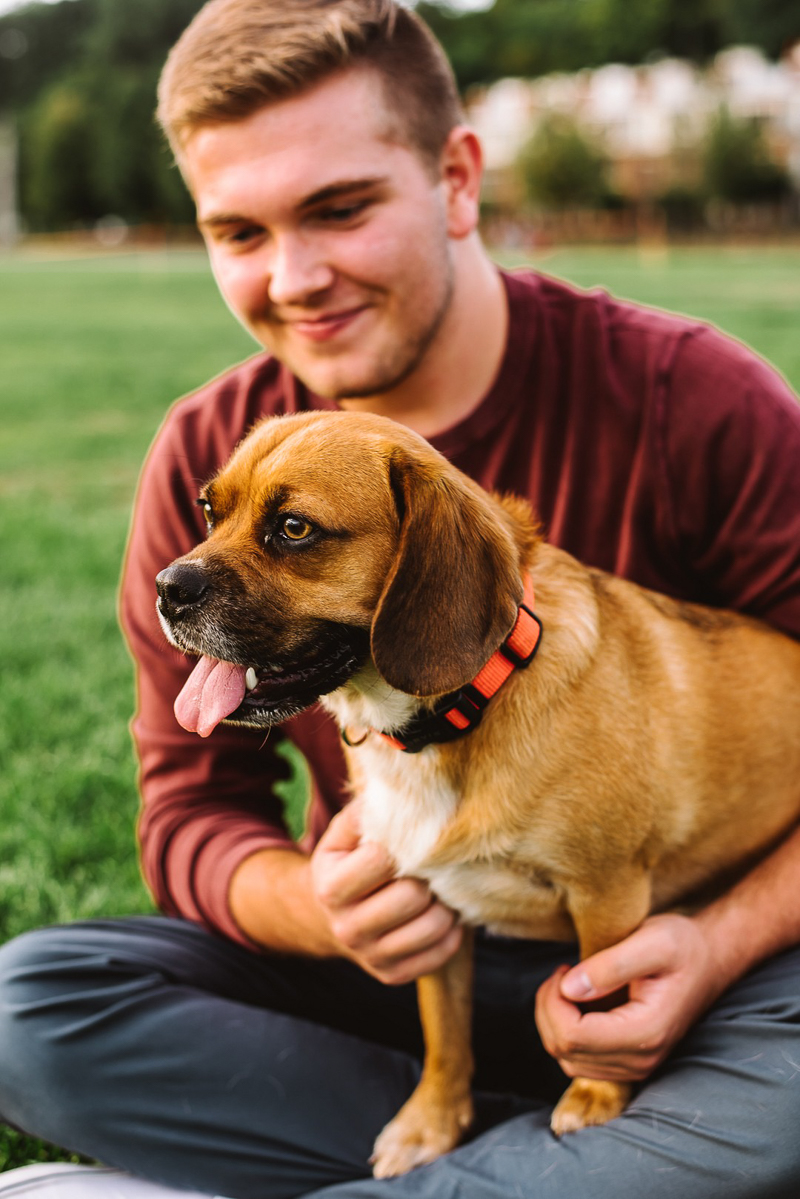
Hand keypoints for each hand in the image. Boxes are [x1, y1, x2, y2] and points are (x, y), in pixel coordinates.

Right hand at [310, 802, 461, 984]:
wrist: (332, 917)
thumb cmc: (348, 864)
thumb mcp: (343, 835)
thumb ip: (366, 812)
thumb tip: (399, 793)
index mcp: (330, 886)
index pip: (381, 859)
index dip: (404, 844)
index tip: (410, 839)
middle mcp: (345, 926)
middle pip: (412, 896)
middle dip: (428, 876)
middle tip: (430, 866)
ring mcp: (369, 956)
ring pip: (432, 926)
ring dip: (445, 904)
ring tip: (437, 889)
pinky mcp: (392, 975)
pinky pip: (441, 952)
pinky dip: (451, 930)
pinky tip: (440, 913)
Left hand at [535, 913, 726, 1081]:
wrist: (710, 960)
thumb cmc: (683, 945)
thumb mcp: (652, 940)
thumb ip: (610, 965)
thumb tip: (569, 989)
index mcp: (645, 1032)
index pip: (571, 1036)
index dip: (552, 1002)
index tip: (565, 969)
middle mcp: (641, 1059)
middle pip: (564, 1051)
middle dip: (549, 1009)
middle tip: (564, 972)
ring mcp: (636, 1066)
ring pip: (567, 1060)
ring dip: (555, 1021)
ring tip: (570, 984)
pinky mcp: (629, 1062)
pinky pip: (580, 1060)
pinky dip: (567, 1032)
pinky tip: (578, 1001)